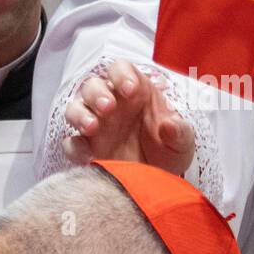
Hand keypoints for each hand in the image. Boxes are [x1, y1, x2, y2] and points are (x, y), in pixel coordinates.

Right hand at [62, 59, 195, 175]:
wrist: (159, 183)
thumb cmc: (170, 152)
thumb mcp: (183, 142)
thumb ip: (180, 131)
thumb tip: (170, 124)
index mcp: (136, 92)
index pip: (121, 69)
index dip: (121, 74)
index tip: (130, 88)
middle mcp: (112, 105)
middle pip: (93, 86)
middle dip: (97, 94)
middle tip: (108, 108)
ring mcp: (97, 126)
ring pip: (76, 108)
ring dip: (80, 114)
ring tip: (92, 127)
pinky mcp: (87, 149)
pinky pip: (71, 142)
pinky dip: (75, 147)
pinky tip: (87, 156)